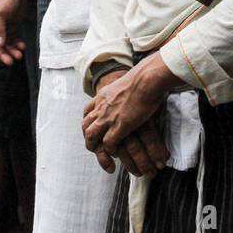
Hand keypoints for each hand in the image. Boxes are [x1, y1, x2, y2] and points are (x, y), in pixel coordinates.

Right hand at [0, 0, 26, 66]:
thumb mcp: (1, 13)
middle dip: (3, 54)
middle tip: (11, 62)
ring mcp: (3, 27)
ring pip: (6, 44)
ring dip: (11, 50)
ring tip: (19, 55)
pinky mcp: (12, 26)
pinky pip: (13, 39)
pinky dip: (17, 44)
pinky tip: (22, 46)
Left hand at [81, 57, 177, 174]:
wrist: (147, 79)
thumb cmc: (145, 78)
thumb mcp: (127, 82)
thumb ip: (124, 90)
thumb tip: (132, 91)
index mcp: (104, 95)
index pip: (87, 110)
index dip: (88, 121)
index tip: (93, 127)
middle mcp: (102, 106)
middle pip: (85, 125)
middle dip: (88, 137)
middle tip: (94, 146)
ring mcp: (109, 116)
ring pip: (91, 136)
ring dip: (95, 147)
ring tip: (102, 154)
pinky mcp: (120, 126)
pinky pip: (108, 143)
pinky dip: (109, 150)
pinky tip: (116, 152)